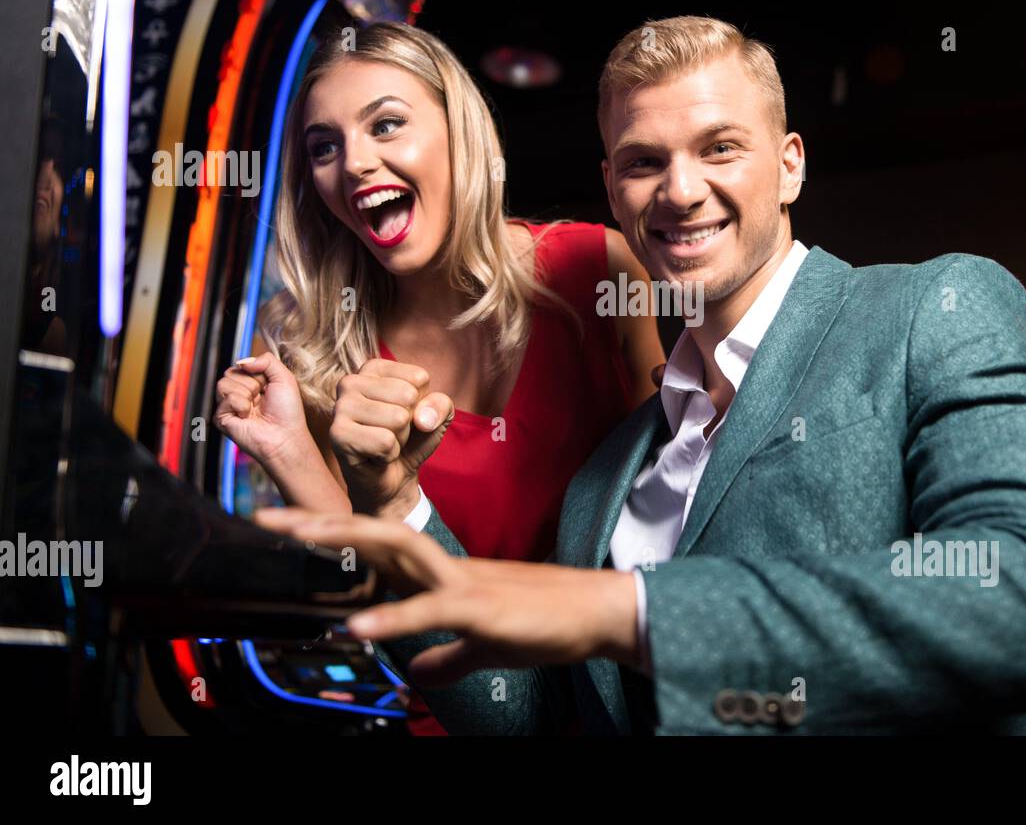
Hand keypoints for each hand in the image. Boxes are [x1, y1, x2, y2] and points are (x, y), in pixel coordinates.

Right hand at [215, 351, 310, 468]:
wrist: (285, 435)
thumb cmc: (288, 411)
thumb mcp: (285, 377)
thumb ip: (267, 360)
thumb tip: (242, 361)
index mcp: (252, 383)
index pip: (242, 365)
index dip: (257, 373)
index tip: (268, 386)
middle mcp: (239, 393)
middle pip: (230, 372)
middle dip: (251, 383)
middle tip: (261, 397)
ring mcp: (229, 406)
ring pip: (224, 383)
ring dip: (246, 393)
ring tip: (255, 407)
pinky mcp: (222, 417)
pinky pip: (226, 399)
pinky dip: (241, 405)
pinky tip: (247, 416)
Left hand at [254, 508, 640, 683]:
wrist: (596, 613)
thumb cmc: (545, 623)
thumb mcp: (484, 644)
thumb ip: (445, 655)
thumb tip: (416, 672)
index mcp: (441, 574)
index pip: (377, 547)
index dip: (333, 536)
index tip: (287, 527)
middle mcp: (444, 568)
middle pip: (374, 532)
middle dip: (320, 523)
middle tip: (266, 516)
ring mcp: (461, 583)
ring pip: (397, 549)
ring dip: (346, 540)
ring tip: (299, 536)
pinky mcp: (480, 608)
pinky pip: (429, 610)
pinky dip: (392, 616)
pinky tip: (356, 627)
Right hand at [329, 359, 453, 517]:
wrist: (394, 479)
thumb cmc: (411, 441)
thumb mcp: (436, 417)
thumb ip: (441, 404)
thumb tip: (422, 418)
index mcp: (372, 369)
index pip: (419, 377)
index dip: (421, 403)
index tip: (405, 416)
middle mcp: (350, 382)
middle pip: (408, 396)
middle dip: (409, 423)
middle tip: (392, 433)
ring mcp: (340, 407)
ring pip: (397, 418)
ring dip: (398, 439)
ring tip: (383, 444)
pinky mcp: (337, 434)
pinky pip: (385, 442)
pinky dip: (388, 455)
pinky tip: (374, 456)